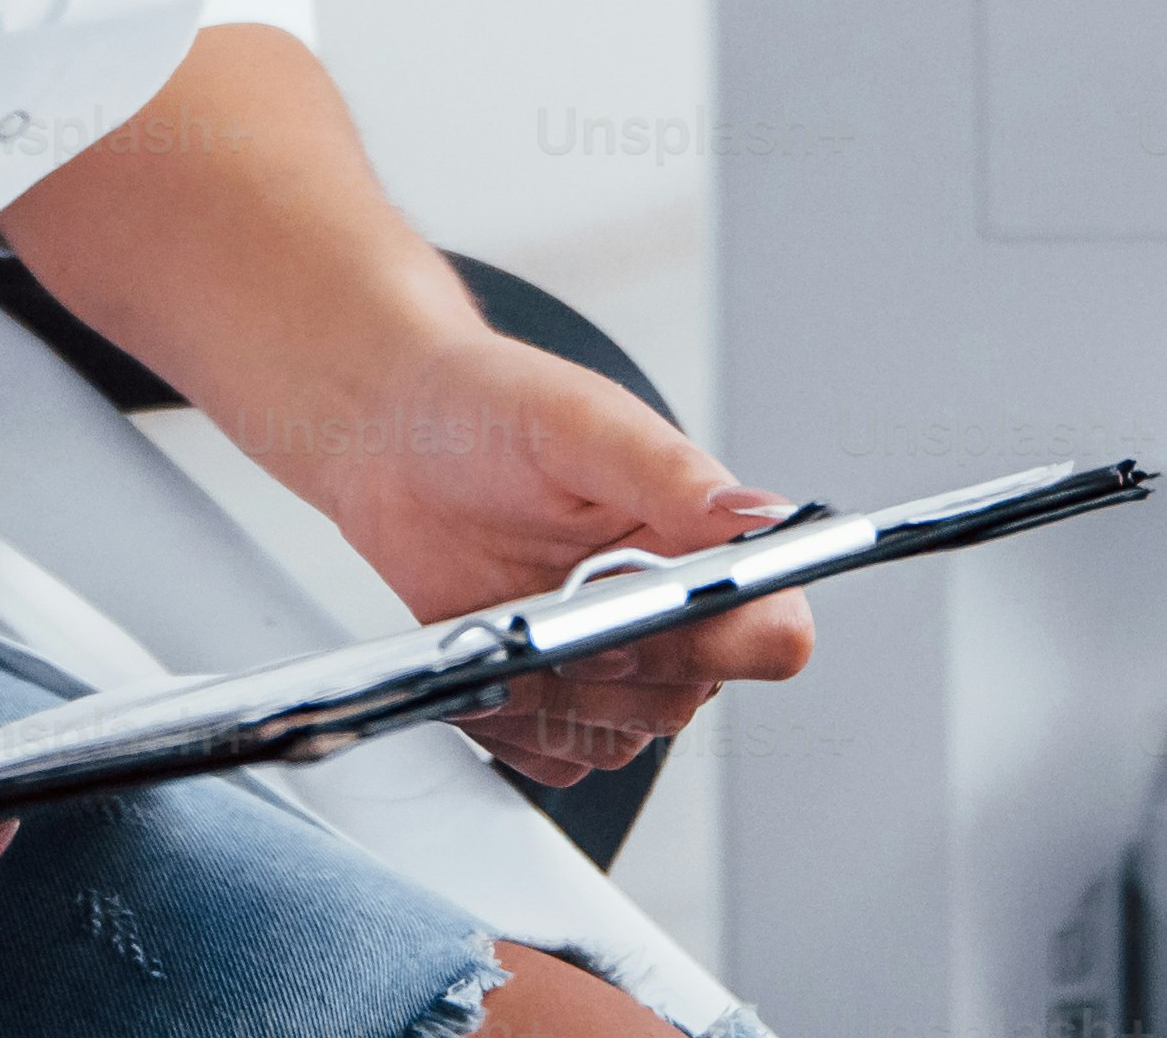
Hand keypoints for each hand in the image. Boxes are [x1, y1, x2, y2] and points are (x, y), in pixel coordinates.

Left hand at [291, 323, 817, 789]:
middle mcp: (666, 607)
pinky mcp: (550, 696)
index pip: (770, 628)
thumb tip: (759, 515)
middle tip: (555, 613)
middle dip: (617, 668)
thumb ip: (671, 474)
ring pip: (625, 738)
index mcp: (701, 538)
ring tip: (508, 632)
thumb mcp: (581, 424)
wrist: (395, 438)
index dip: (727, 641)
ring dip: (561, 701)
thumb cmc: (492, 410)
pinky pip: (558, 756)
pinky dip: (518, 727)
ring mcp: (608, 658)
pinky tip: (487, 665)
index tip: (650, 613)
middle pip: (689, 697)